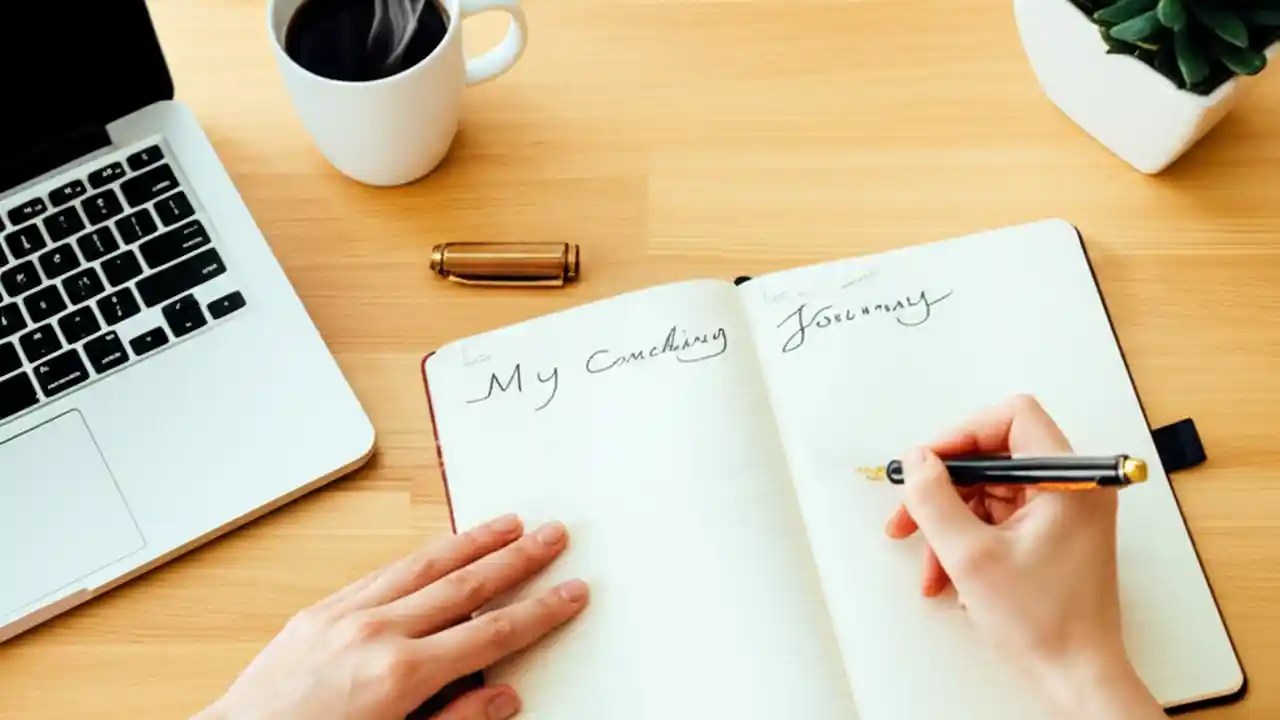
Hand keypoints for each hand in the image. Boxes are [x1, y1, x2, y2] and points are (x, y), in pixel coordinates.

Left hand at [196, 515, 587, 719]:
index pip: (492, 633)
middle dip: (517, 559)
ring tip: (507, 524)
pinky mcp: (318, 613)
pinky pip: (381, 573)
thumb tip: (503, 695)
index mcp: (403, 674)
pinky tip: (437, 547)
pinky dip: (418, 556)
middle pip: (466, 586)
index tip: (570, 593)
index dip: (539, 612)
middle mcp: (377, 633)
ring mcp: (346, 616)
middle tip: (553, 536)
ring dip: (472, 542)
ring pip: (424, 565)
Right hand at [884, 395, 1161, 718]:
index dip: (964, 434)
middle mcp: (1071, 489)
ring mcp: (1061, 513)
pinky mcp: (1049, 535)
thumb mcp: (971, 556)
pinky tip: (946, 573)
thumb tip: (918, 461)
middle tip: (909, 511)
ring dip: (949, 523)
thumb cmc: (1046, 624)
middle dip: (945, 488)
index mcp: (1069, 481)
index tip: (930, 463)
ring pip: (988, 492)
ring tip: (928, 560)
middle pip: (994, 457)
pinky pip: (996, 519)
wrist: (1076, 677)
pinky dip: (965, 540)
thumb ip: (935, 500)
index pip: (1014, 417)